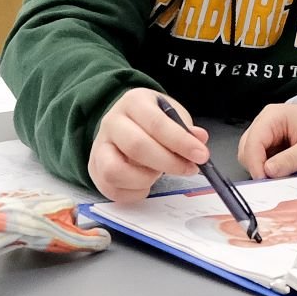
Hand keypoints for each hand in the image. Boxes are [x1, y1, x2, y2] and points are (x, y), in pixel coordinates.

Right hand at [88, 88, 208, 204]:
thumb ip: (185, 128)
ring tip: (158, 173)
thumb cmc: (151, 120)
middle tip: (188, 169)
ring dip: (144, 178)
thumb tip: (199, 139)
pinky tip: (146, 184)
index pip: (157, 123)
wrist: (125, 123)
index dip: (181, 142)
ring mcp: (99, 147)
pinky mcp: (95, 169)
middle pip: (137, 147)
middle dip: (168, 163)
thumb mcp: (171, 114)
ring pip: (115, 171)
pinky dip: (134, 192)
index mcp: (133, 102)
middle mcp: (112, 122)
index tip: (201, 155)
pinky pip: (112, 189)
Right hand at [239, 102, 296, 179]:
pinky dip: (265, 168)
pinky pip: (258, 159)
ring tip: (281, 174)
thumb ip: (291, 160)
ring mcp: (264, 133)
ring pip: (249, 155)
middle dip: (257, 167)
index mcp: (273, 116)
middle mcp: (264, 122)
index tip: (263, 179)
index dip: (255, 162)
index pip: (253, 140)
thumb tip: (269, 170)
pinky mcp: (266, 144)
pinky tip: (280, 170)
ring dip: (261, 168)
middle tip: (273, 180)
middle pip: (246, 149)